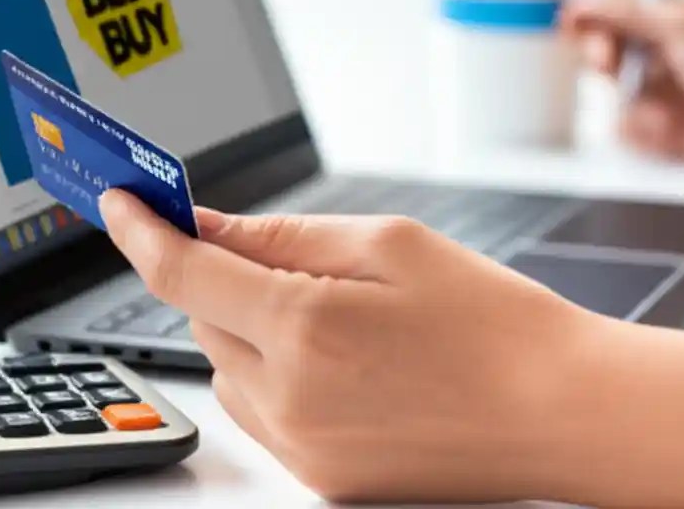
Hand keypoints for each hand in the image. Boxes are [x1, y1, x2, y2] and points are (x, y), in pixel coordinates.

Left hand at [100, 191, 608, 503]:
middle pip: (203, 321)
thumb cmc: (495, 322)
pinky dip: (278, 377)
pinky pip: (264, 416)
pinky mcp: (324, 480)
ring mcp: (305, 448)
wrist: (564, 411)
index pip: (184, 271)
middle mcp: (291, 400)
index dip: (142, 229)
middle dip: (226, 279)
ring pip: (228, 372)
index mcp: (306, 328)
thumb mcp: (391, 244)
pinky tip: (346, 360)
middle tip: (291, 260)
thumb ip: (284, 235)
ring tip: (338, 316)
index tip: (120, 204)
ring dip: (251, 332)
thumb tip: (209, 225)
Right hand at [562, 0, 683, 168]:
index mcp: (668, 15)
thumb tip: (583, 0)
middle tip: (608, 61)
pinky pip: (622, 127)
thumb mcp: (682, 27)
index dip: (587, 10)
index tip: (570, 20)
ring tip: (663, 107)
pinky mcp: (656, 127)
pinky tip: (673, 129)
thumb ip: (625, 11)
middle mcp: (658, 50)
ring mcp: (656, 89)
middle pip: (599, 44)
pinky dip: (643, 129)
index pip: (611, 3)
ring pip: (607, 89)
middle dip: (601, 53)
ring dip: (632, 99)